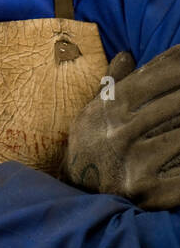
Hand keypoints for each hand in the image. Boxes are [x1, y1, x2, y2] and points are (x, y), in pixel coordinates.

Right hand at [61, 46, 179, 208]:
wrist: (77, 193)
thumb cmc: (90, 145)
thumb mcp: (93, 111)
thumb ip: (113, 83)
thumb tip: (128, 54)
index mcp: (109, 110)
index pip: (150, 80)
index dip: (175, 66)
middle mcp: (120, 133)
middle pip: (172, 104)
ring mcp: (136, 163)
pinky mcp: (150, 191)